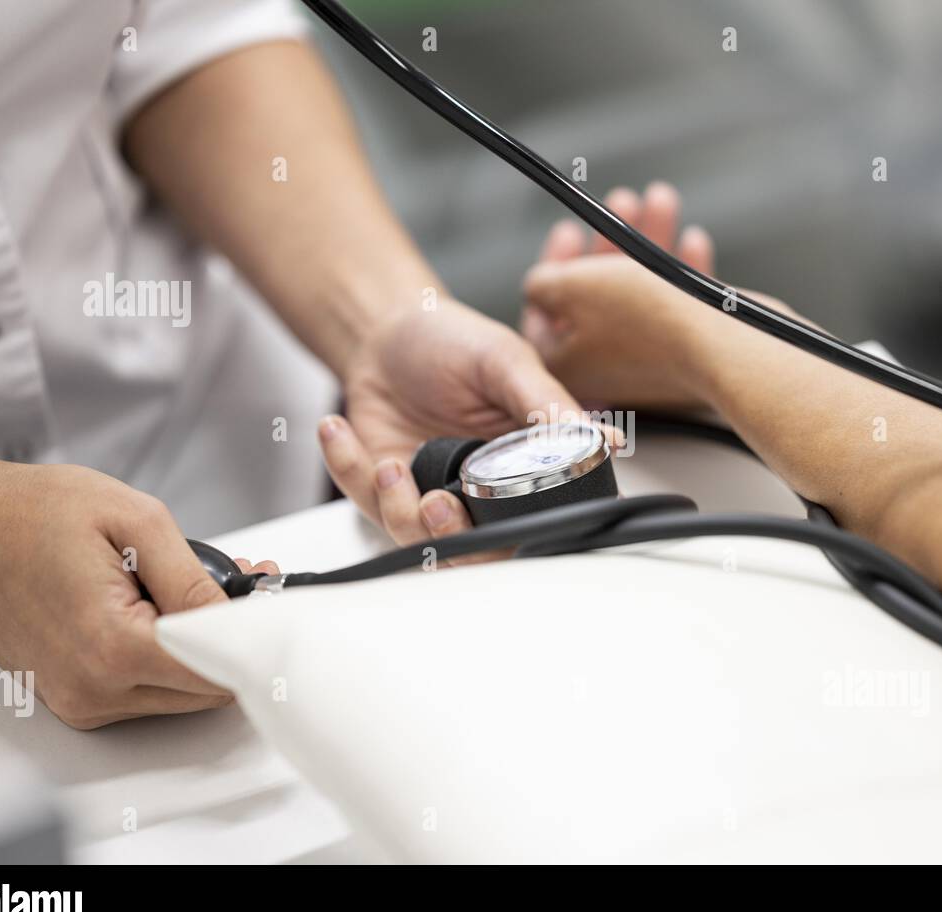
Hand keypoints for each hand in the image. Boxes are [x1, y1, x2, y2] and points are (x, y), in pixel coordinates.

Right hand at [0, 454, 276, 728]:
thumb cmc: (28, 514)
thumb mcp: (134, 521)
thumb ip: (194, 577)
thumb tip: (241, 613)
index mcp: (113, 649)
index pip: (220, 671)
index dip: (253, 632)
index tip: (269, 599)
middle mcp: (95, 691)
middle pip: (206, 690)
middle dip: (231, 637)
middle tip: (241, 580)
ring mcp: (81, 701)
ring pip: (179, 693)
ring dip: (200, 645)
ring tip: (190, 583)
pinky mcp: (74, 698)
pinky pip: (144, 689)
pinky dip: (165, 653)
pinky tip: (160, 606)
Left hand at [318, 295, 582, 554]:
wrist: (387, 329)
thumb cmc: (452, 340)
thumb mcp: (505, 363)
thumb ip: (548, 406)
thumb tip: (603, 442)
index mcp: (522, 465)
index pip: (529, 521)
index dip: (511, 536)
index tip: (488, 513)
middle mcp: (478, 489)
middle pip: (472, 552)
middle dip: (448, 539)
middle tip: (436, 503)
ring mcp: (429, 493)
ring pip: (415, 538)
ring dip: (396, 509)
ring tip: (388, 466)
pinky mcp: (382, 488)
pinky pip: (363, 501)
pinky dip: (347, 470)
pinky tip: (338, 431)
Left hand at [522, 182, 811, 409]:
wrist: (726, 348)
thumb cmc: (648, 319)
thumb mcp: (572, 286)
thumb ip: (544, 282)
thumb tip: (542, 285)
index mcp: (566, 365)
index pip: (541, 317)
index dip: (554, 266)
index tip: (570, 231)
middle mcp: (604, 372)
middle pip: (594, 298)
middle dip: (609, 240)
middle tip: (621, 202)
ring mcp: (647, 367)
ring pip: (638, 293)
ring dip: (647, 241)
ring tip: (660, 199)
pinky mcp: (687, 358)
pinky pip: (677, 307)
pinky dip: (681, 271)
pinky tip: (693, 240)